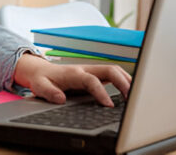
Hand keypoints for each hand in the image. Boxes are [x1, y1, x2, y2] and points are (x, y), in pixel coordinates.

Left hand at [13, 53, 131, 106]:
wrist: (41, 70)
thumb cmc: (42, 79)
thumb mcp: (40, 86)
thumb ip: (49, 92)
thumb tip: (60, 98)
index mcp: (73, 73)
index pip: (91, 80)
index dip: (101, 92)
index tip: (108, 105)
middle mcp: (85, 69)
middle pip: (109, 70)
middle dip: (122, 82)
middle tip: (131, 98)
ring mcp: (92, 70)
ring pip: (114, 71)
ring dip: (126, 81)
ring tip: (135, 97)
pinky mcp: (96, 74)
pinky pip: (114, 75)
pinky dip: (124, 82)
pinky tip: (130, 93)